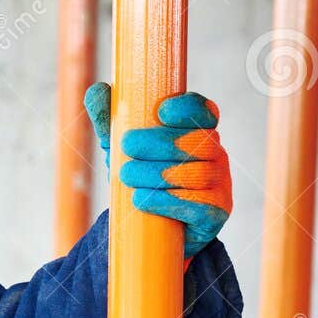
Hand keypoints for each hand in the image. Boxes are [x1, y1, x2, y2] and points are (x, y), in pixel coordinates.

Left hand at [84, 81, 232, 263]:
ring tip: (126, 176)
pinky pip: (200, 205)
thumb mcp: (120, 147)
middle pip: (200, 141)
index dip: (189, 109)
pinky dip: (165, 200)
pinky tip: (140, 199)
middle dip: (160, 141)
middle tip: (126, 145)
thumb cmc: (139, 176)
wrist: (148, 227)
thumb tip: (97, 90)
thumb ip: (109, 119)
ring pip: (198, 173)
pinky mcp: (216, 213)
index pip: (205, 112)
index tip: (161, 111)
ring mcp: (220, 184)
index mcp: (196, 132)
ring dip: (156, 173)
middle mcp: (215, 155)